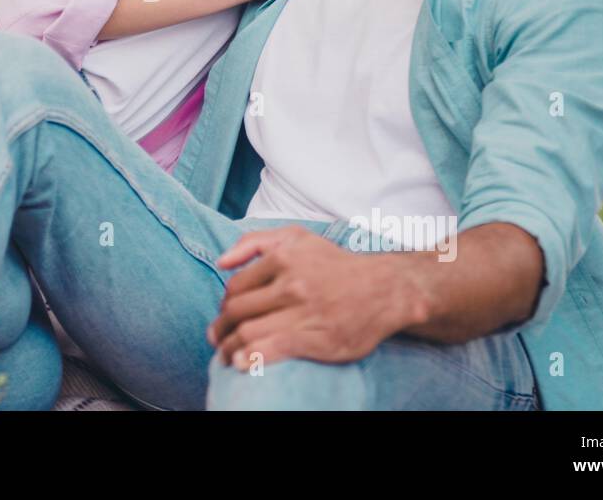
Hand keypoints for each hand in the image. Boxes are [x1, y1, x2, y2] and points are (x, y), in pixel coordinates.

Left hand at [206, 225, 416, 370]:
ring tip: (226, 357)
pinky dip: (252, 358)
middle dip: (220, 330)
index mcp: (283, 259)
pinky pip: (274, 348)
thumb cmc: (335, 264)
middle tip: (217, 341)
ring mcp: (305, 312)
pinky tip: (242, 364)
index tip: (224, 318)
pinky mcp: (318, 338)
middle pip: (237, 312)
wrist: (385, 288)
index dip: (223, 307)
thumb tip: (221, 262)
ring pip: (250, 332)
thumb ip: (255, 241)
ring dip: (229, 348)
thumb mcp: (297, 237)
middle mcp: (291, 284)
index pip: (235, 288)